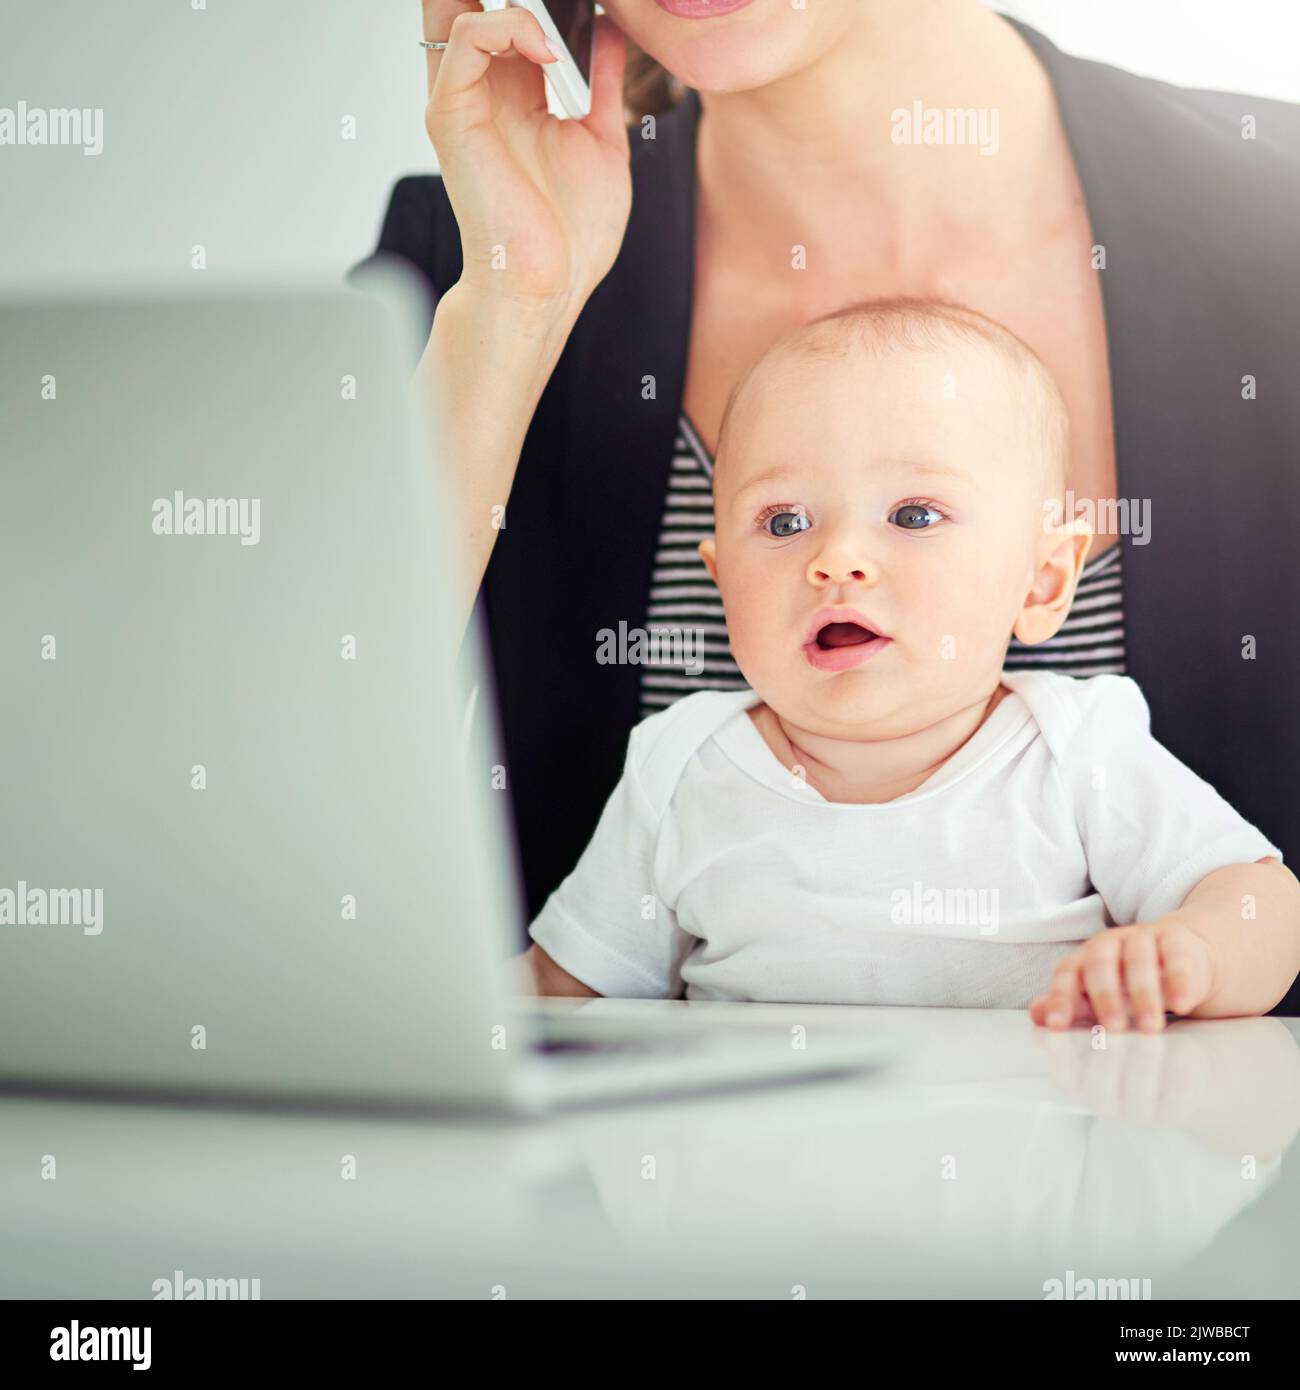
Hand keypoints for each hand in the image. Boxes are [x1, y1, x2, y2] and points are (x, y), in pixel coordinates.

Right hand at [422, 1, 631, 315]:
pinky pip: (467, 38)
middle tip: (555, 2)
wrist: (548, 287)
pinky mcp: (451, 116)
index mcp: (514, 91)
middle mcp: (482, 89)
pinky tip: (549, 53)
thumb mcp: (603, 140)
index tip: (583, 5)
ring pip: (456, 4)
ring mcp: (462, 99)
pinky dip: (509, 27)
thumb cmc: (571, 237)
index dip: (535, 3)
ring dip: (515, 4)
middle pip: (468, 2)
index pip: (506, 10)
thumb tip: (613, 27)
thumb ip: (604, 79)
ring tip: (555, 30)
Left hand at [1029, 921, 1217, 1032]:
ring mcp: (1143, 939)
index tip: (1056, 1025)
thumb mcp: (1099, 996)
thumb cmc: (1130, 981)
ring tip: (1149, 1027)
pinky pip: (1176, 957)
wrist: (1181, 953)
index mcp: (1085, 958)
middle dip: (1104, 997)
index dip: (1060, 997)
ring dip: (1143, 995)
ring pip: (1138, 960)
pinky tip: (1181, 1004)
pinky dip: (1178, 980)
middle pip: (1100, 964)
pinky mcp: (1176, 940)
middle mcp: (1110, 944)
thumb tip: (1037, 1017)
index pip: (1066, 974)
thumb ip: (1072, 1006)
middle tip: (1113, 1030)